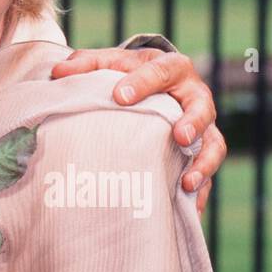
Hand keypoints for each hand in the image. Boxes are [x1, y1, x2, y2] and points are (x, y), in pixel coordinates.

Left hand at [49, 48, 226, 213]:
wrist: (157, 81)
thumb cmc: (131, 72)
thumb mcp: (111, 62)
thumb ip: (86, 64)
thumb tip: (56, 73)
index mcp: (172, 68)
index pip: (160, 72)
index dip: (142, 83)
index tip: (120, 96)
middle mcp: (195, 96)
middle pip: (201, 108)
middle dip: (193, 122)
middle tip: (179, 136)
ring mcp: (203, 125)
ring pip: (214, 143)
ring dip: (203, 163)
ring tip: (187, 182)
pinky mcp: (204, 150)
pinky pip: (210, 172)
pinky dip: (202, 191)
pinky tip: (190, 208)